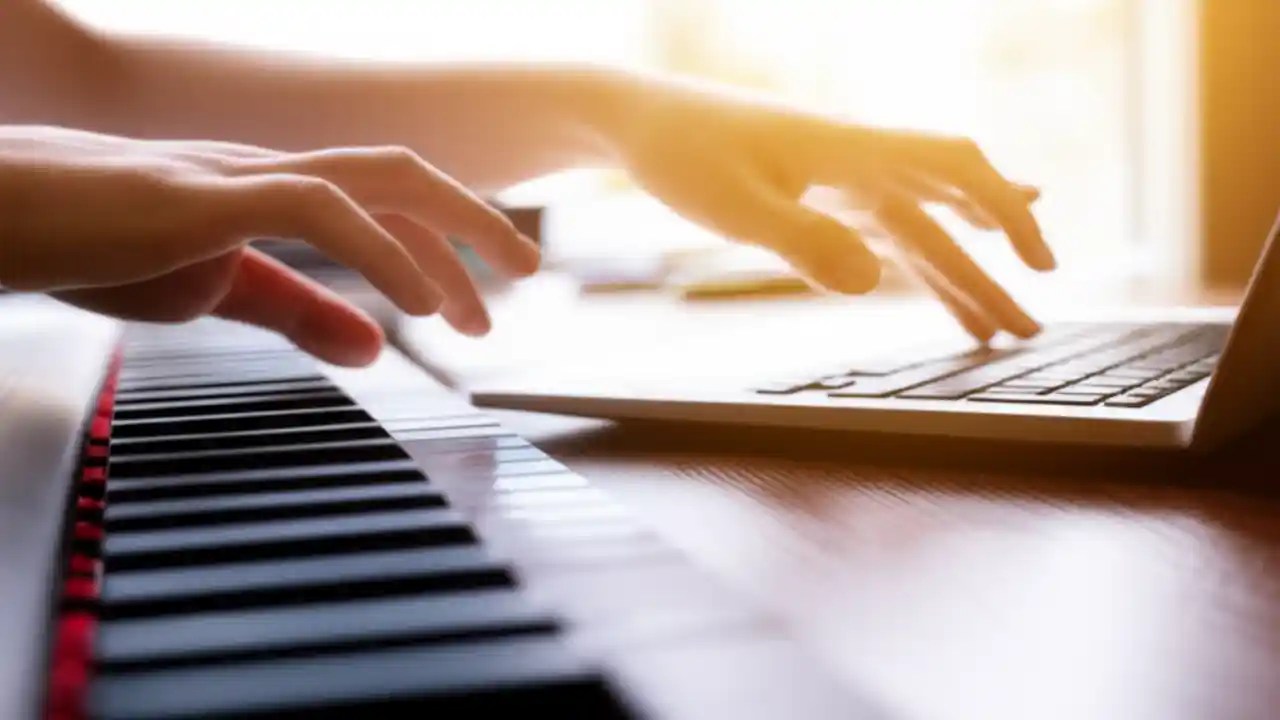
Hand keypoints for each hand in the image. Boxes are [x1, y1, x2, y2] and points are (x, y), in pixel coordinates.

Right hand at [0, 126, 538, 364]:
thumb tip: (375, 345)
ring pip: (378, 178)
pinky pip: (318, 208)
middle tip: (527, 273)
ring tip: (492, 294)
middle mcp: (274, 173)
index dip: (444, 251)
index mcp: (277, 195)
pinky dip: (381, 253)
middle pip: (404, 176)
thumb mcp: (217, 286)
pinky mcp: (208, 196)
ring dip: (450, 231)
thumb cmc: (94, 238)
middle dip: (477, 221)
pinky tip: (419, 303)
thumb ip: (297, 310)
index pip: (385, 206)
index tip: (477, 311)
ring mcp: (244, 177)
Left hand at [612, 75, 1052, 340]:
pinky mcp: (817, 192)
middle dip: (988, 276)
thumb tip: (872, 283)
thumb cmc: (681, 153)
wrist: (637, 118)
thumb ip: (804, 241)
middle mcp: (858, 159)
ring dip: (955, 278)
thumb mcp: (736, 204)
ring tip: (993, 331)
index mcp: (851, 150)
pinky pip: (881, 229)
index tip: (1039, 261)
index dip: (1006, 210)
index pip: (954, 170)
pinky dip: (916, 254)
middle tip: (1028, 331)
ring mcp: (839, 177)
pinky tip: (939, 270)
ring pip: (915, 230)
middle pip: (942, 220)